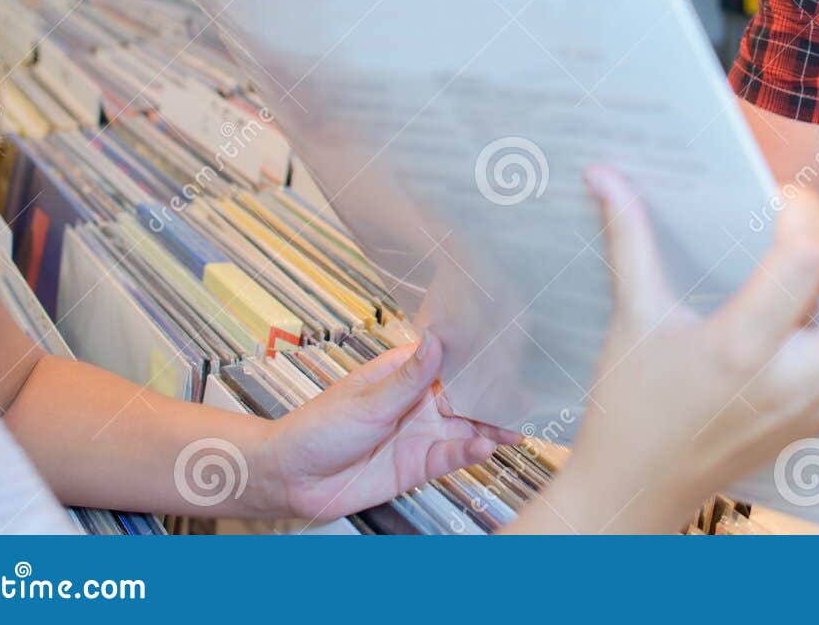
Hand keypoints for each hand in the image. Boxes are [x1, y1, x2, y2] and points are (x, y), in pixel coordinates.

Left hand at [259, 335, 518, 522]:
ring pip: (466, 428)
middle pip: (467, 396)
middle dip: (496, 396)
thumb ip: (410, 377)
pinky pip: (451, 457)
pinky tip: (485, 446)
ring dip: (491, 427)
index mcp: (405, 373)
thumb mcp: (367, 399)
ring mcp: (421, 434)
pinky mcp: (418, 465)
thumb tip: (438, 340)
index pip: (451, 360)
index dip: (480, 358)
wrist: (291, 479)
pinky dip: (470, 453)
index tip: (511, 353)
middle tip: (528, 397)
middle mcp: (419, 402)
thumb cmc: (317, 428)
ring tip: (515, 426)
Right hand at [526, 166, 818, 533]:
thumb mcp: (632, 316)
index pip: (805, 264)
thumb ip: (628, 238)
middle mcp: (791, 385)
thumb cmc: (630, 407)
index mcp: (740, 348)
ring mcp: (814, 413)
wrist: (636, 488)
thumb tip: (605, 176)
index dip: (804, 213)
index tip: (783, 200)